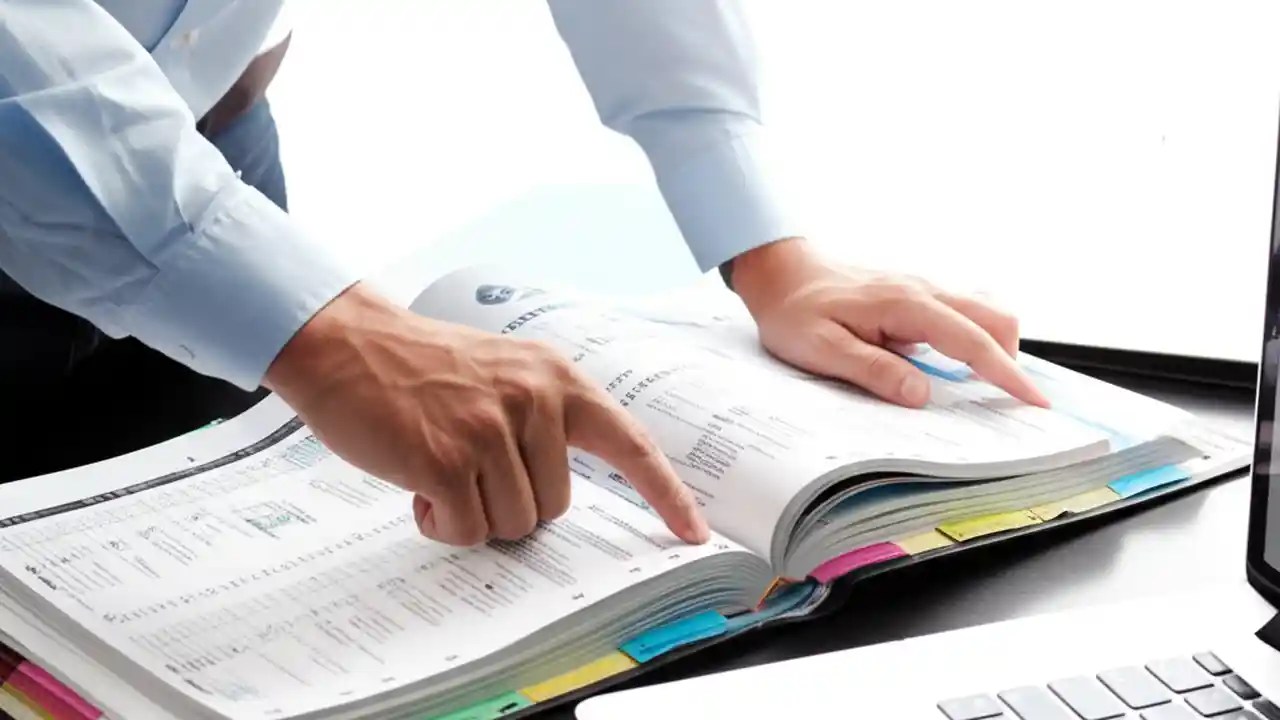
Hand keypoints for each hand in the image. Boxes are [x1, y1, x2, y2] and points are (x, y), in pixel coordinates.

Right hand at [265, 283, 708, 545]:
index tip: (693, 531)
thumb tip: (556, 499)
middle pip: (555, 508)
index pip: (630, 443)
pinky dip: (441, 525)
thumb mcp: (504, 373)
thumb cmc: (422, 368)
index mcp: (557, 378)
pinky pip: (467, 530)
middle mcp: (534, 399)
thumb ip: (543, 421)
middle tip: (466, 467)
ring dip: (472, 515)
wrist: (348, 342)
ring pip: (512, 525)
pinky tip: (418, 488)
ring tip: (438, 469)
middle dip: (510, 504)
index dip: (665, 492)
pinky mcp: (446, 459)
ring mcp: (491, 429)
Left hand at [727, 238, 1048, 408]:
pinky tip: (956, 368)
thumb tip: (921, 395)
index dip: (1007, 373)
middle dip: (1011, 359)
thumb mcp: (822, 348)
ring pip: (982, 312)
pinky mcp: (915, 296)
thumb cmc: (794, 310)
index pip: (972, 341)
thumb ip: (873, 370)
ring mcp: (922, 289)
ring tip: (985, 389)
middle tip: (1012, 402)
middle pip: (994, 318)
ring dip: (994, 347)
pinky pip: (961, 314)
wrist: (780, 271)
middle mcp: (922, 290)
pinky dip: (974, 339)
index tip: (1034, 400)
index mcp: (905, 304)